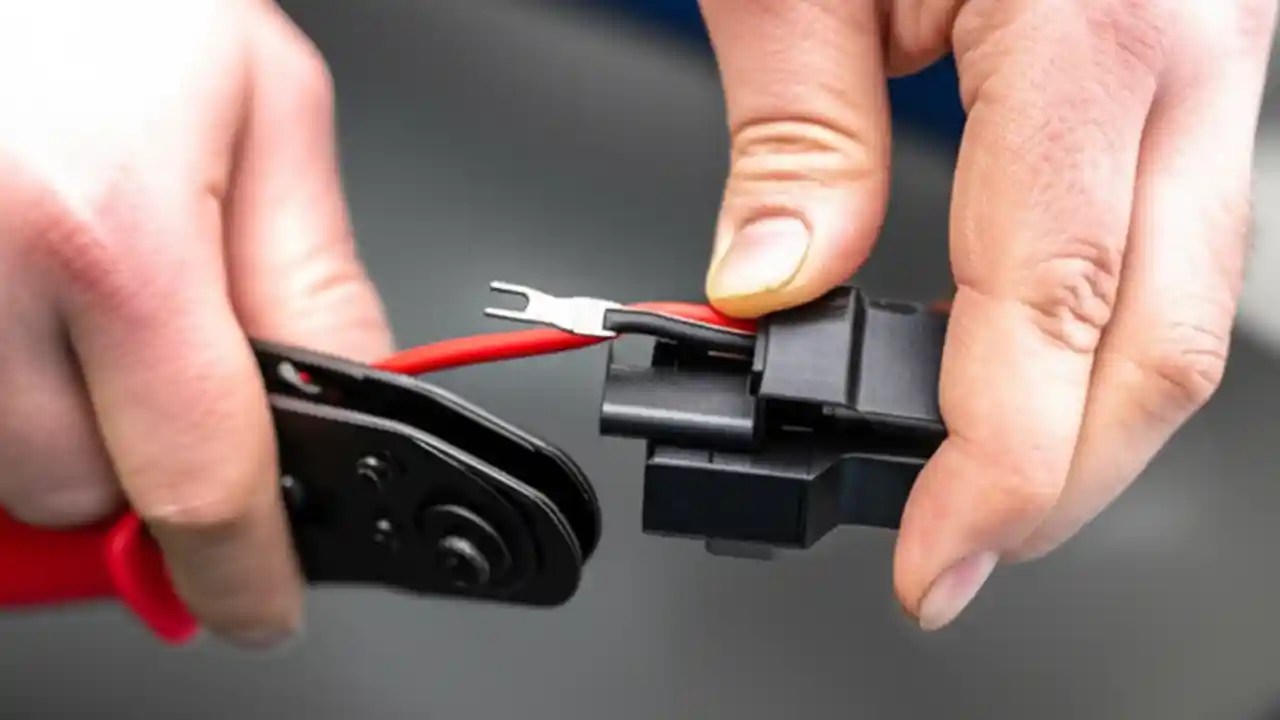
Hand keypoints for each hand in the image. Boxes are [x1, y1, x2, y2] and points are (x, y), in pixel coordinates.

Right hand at [0, 0, 391, 645]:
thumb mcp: (263, 103)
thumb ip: (312, 272)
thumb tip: (351, 398)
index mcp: (108, 230)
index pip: (199, 477)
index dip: (241, 569)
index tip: (257, 604)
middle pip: (79, 493)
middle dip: (144, 462)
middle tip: (164, 361)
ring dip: (55, 417)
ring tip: (84, 285)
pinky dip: (0, 375)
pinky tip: (27, 290)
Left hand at [698, 0, 1277, 628]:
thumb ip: (795, 137)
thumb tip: (774, 287)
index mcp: (1097, 19)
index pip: (1058, 310)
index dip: (1002, 470)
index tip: (941, 561)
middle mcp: (1197, 39)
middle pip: (1164, 340)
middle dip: (1065, 474)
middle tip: (962, 544)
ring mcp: (1215, 47)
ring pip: (1183, 294)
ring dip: (1087, 407)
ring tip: (982, 468)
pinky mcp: (1191, 52)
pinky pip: (1168, 224)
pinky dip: (1101, 316)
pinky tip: (1029, 352)